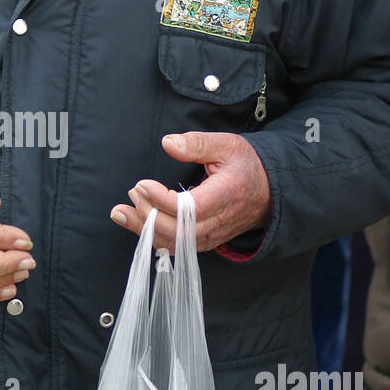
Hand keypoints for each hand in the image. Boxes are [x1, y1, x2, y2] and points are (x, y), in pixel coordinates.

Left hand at [109, 131, 270, 252]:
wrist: (267, 191)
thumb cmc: (246, 165)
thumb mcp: (227, 145)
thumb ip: (197, 143)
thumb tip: (168, 143)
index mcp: (226, 196)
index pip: (190, 208)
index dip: (161, 200)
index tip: (142, 184)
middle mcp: (218, 222)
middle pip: (178, 230)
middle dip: (149, 214)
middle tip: (133, 192)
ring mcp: (211, 236)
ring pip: (174, 243)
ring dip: (144, 230)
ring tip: (121, 212)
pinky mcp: (204, 241)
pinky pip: (175, 247)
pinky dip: (153, 238)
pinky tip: (134, 223)